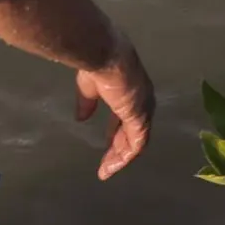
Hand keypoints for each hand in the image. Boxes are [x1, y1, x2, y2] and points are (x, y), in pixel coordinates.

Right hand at [73, 35, 153, 179]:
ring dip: (120, 156)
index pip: (128, 115)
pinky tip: (111, 166)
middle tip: (107, 161)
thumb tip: (81, 117)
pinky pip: (136, 144)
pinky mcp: (140, 118)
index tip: (107, 141)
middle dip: (119, 147)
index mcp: (131, 91)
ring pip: (136, 141)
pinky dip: (124, 157)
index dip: (117, 130)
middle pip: (133, 130)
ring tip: (106, 170)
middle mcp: (142, 101)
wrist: (104, 54)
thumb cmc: (97, 64)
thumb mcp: (89, 87)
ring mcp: (143, 110)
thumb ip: (88, 102)